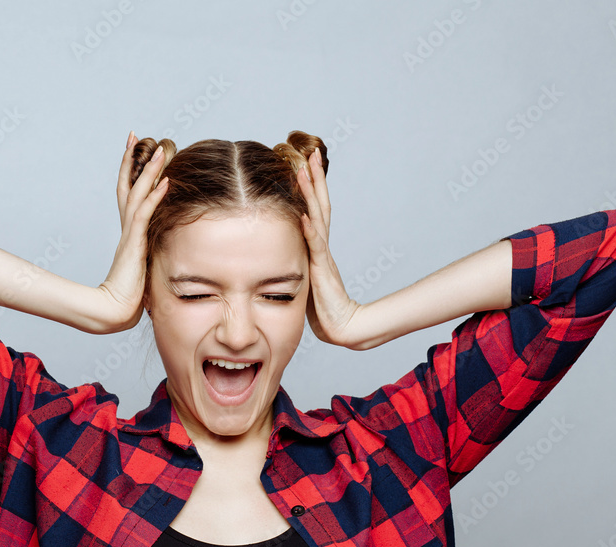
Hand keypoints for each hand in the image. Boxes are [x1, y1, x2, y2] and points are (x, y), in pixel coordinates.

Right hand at [97, 131, 169, 332]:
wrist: (115, 311)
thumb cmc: (129, 296)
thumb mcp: (145, 268)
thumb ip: (150, 256)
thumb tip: (161, 254)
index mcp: (129, 232)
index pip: (129, 194)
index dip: (131, 171)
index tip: (136, 149)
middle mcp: (127, 228)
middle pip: (127, 185)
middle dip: (132, 159)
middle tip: (136, 134)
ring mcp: (130, 234)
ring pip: (137, 194)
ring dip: (148, 171)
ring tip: (159, 148)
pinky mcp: (135, 244)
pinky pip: (146, 214)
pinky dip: (155, 196)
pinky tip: (166, 180)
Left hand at [296, 149, 363, 348]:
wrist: (340, 326)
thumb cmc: (320, 306)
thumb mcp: (302, 276)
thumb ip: (294, 260)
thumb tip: (275, 253)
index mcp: (317, 245)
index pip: (314, 207)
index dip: (310, 185)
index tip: (303, 162)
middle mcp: (321, 244)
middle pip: (319, 203)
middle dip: (314, 177)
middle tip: (310, 151)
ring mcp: (322, 255)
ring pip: (317, 217)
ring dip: (310, 193)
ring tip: (303, 170)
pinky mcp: (320, 269)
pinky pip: (314, 245)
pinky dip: (308, 228)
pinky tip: (302, 213)